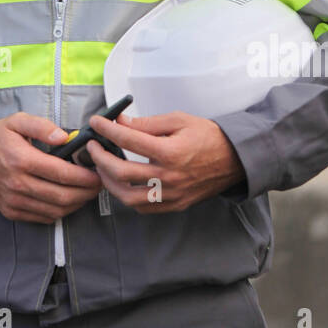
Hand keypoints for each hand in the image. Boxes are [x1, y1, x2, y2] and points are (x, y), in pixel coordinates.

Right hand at [0, 112, 102, 223]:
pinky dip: (60, 212)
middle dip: (87, 193)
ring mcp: (14, 201)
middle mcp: (18, 184)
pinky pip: (43, 218)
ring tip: (87, 193)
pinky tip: (68, 201)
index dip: (86, 177)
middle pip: (63, 196)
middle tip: (99, 185)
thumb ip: (41, 126)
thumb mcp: (17, 121)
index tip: (99, 174)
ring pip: (55, 210)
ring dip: (77, 204)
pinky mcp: (11, 212)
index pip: (63, 174)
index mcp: (22, 160)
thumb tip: (64, 137)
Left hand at [86, 110, 245, 213]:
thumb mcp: (178, 120)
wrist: (234, 160)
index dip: (107, 130)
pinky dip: (127, 196)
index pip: (128, 140)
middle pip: (121, 172)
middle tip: (93, 146)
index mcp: (169, 152)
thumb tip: (120, 123)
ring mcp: (170, 195)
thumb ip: (147, 123)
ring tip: (102, 167)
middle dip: (100, 157)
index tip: (97, 122)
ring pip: (127, 196)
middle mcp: (168, 177)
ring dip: (109, 181)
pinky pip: (143, 207)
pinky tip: (122, 183)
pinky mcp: (174, 205)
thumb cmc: (207, 137)